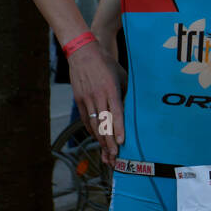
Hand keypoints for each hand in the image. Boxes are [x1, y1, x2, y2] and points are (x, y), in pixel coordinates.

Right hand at [67, 40, 123, 163]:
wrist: (84, 53)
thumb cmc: (108, 65)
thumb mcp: (122, 78)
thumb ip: (125, 95)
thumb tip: (131, 113)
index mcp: (110, 89)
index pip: (116, 113)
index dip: (119, 129)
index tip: (122, 142)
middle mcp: (97, 96)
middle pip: (103, 123)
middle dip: (109, 142)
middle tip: (114, 156)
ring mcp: (86, 98)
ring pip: (93, 124)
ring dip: (100, 140)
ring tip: (107, 153)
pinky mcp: (79, 99)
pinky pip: (86, 119)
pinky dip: (92, 130)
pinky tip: (98, 139)